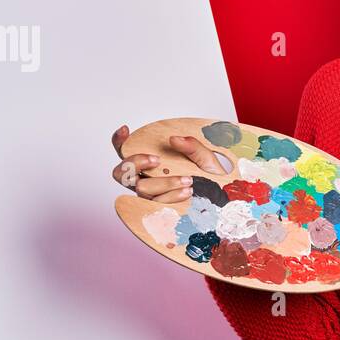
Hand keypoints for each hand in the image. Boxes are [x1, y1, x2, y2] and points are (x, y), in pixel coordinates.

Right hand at [110, 124, 225, 203]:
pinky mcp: (157, 210)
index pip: (126, 150)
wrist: (219, 199)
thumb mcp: (204, 157)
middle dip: (134, 163)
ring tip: (188, 179)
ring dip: (164, 182)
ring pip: (141, 188)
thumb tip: (174, 139)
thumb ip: (191, 146)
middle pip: (120, 173)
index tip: (126, 130)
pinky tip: (187, 191)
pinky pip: (156, 204)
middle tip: (157, 160)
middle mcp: (145, 178)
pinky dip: (172, 196)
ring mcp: (149, 195)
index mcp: (150, 161)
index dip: (120, 141)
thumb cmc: (208, 177)